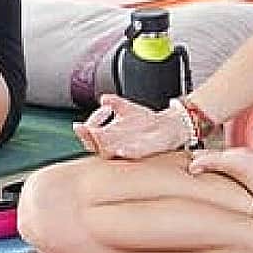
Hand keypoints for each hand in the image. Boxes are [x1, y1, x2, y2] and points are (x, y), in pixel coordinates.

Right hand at [73, 94, 190, 159]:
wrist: (166, 128)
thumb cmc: (144, 123)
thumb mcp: (127, 108)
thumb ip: (115, 102)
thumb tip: (104, 97)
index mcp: (109, 134)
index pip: (90, 132)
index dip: (92, 120)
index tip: (105, 107)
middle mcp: (114, 144)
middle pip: (93, 145)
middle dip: (87, 136)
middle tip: (86, 127)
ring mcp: (126, 150)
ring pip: (108, 153)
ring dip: (102, 145)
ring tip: (98, 135)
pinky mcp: (140, 153)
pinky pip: (130, 155)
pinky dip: (125, 152)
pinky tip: (120, 149)